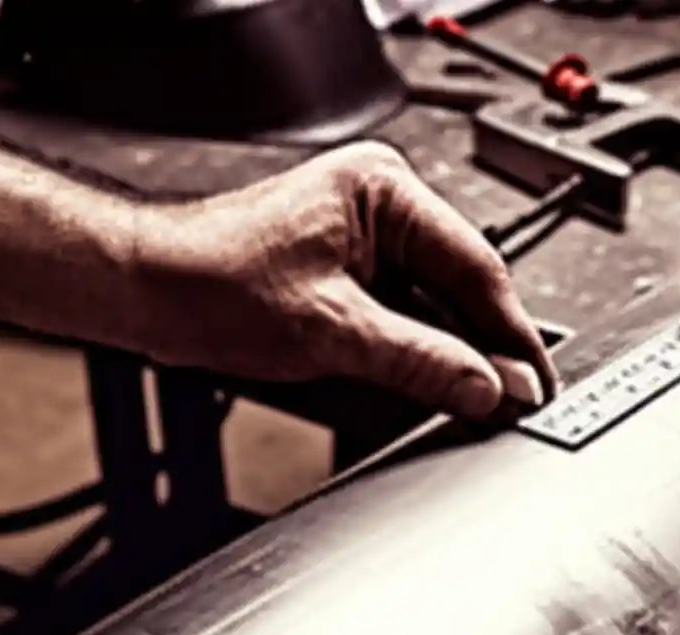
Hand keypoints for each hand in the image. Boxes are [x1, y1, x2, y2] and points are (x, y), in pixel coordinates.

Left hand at [133, 141, 555, 418]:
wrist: (145, 289)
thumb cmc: (210, 279)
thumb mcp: (331, 330)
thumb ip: (420, 359)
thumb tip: (487, 386)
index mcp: (384, 190)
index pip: (476, 265)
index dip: (510, 332)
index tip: (534, 380)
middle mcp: (381, 204)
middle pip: (462, 283)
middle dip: (487, 345)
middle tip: (518, 400)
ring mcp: (366, 237)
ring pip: (437, 302)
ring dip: (457, 351)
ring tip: (485, 399)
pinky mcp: (350, 270)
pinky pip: (408, 311)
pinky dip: (425, 349)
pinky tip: (442, 383)